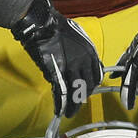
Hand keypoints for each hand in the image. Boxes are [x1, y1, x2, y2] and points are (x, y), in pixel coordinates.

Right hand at [11, 0, 102, 118]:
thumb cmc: (57, 27)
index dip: (91, 85)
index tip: (87, 90)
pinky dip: (60, 103)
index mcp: (90, 52)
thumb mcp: (78, 36)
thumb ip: (83, 52)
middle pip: (87, 86)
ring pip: (75, 92)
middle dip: (82, 97)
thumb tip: (83, 65)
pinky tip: (59, 110)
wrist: (42, 24)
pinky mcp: (56, 73)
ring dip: (73, 106)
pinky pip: (61, 93)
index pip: (96, 75)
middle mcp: (83, 61)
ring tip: (70, 113)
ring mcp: (70, 68)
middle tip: (77, 103)